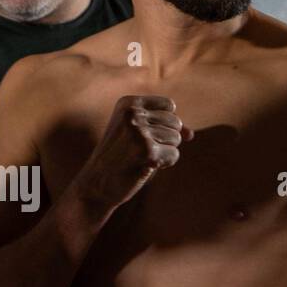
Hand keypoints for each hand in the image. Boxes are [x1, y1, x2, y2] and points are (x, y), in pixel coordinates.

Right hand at [73, 95, 193, 212]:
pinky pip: (174, 155)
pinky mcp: (147, 152)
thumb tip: (190, 134)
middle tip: (140, 150)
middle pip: (176, 122)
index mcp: (128, 103)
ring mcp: (139, 132)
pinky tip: (145, 166)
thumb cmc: (119, 156)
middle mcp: (132, 114)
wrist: (96, 183)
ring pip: (176, 139)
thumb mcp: (136, 132)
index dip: (164, 124)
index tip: (144, 135)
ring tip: (141, 157)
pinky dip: (164, 163)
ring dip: (164, 152)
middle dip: (165, 139)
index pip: (169, 105)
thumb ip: (164, 126)